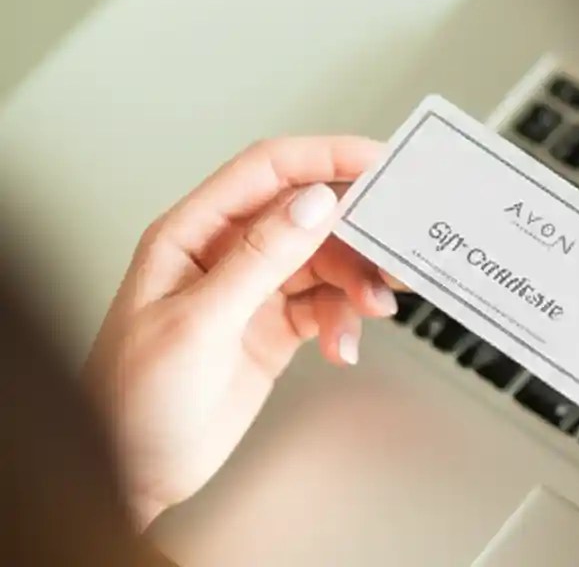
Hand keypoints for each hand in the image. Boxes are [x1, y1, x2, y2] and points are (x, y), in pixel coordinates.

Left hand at [84, 137, 395, 528]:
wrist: (133, 474)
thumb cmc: (131, 401)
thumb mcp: (198, 323)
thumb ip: (260, 259)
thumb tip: (314, 203)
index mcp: (192, 233)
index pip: (267, 170)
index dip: (325, 157)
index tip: (378, 160)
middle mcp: (225, 254)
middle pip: (308, 217)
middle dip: (355, 233)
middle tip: (394, 249)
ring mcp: (252, 292)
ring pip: (325, 263)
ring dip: (355, 285)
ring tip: (372, 310)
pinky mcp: (273, 330)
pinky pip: (325, 307)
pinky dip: (343, 323)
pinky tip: (342, 346)